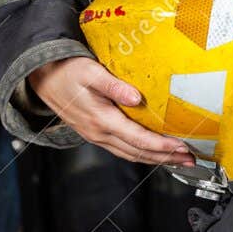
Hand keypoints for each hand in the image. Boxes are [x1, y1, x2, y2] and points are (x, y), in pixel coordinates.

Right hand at [28, 56, 195, 166]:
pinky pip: (123, 150)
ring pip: (131, 154)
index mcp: (101, 120)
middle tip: (190, 159)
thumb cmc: (67, 72)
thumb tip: (135, 97)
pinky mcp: (96, 134)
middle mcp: (99, 133)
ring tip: (178, 160)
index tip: (182, 147)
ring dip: (156, 159)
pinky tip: (154, 152)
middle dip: (166, 157)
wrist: (42, 77)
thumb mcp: (90, 72)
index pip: (138, 138)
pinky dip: (142, 154)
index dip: (162, 145)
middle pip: (138, 152)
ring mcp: (96, 136)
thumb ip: (113, 85)